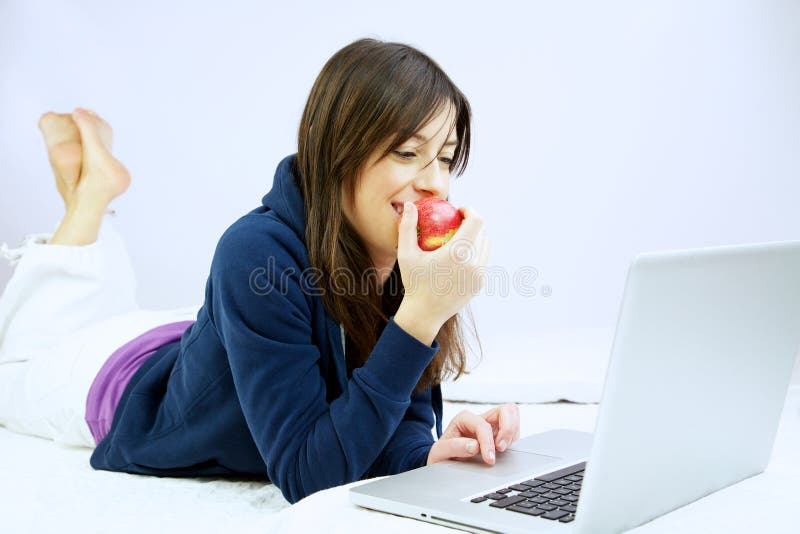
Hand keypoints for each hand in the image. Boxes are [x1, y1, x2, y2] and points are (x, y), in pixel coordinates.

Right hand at [396, 201, 489, 328]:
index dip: (470, 210)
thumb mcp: (406, 254)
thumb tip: (409, 205)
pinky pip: (483, 260)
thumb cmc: (413, 283)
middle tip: (458, 221)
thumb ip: (408, 227)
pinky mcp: (479, 284)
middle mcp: (473, 263)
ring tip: (461, 235)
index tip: (458, 210)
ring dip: (477, 236)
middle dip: (473, 222)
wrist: (424, 314)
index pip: (476, 221)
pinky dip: (476, 252)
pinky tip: (462, 252)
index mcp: (458, 253)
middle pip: (483, 232)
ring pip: (486, 246)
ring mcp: (479, 274)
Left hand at [427, 403, 519, 465]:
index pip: (483, 425)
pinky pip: (514, 430)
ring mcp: (491, 425)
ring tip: (500, 450)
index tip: (489, 458)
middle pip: (506, 410)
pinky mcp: (498, 434)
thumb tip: (474, 446)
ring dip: (511, 434)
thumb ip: (454, 447)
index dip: (488, 442)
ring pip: (513, 416)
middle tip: (501, 448)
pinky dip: (512, 439)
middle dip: (508, 429)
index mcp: (464, 419)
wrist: (441, 462)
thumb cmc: (441, 455)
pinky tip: (502, 450)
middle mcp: (479, 419)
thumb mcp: (439, 452)